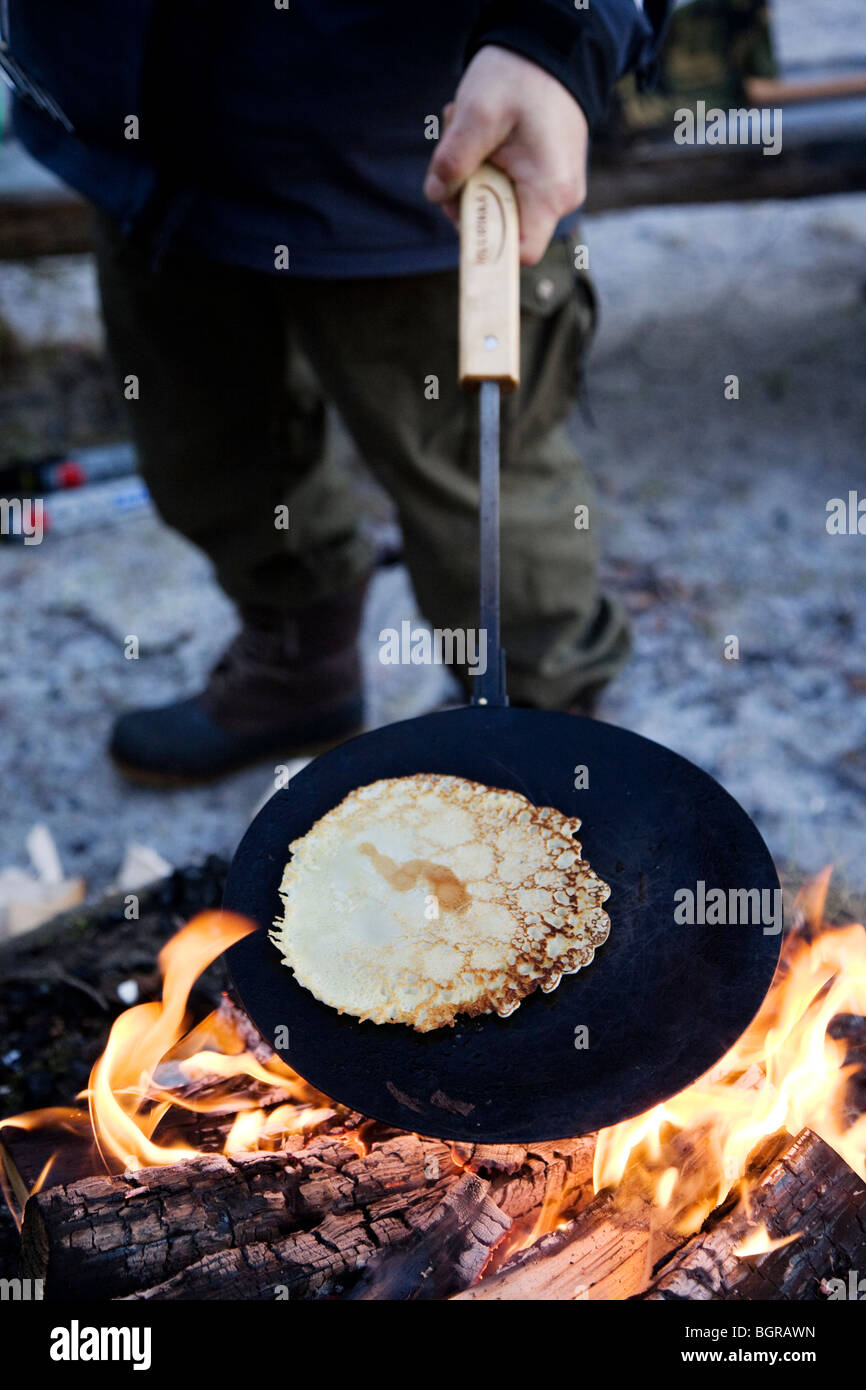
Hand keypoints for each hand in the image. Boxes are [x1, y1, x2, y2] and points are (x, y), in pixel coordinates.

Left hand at [423, 45, 588, 264]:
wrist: (548, 44)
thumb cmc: (519, 76)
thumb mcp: (477, 113)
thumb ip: (453, 160)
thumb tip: (437, 195)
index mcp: (549, 191)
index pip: (518, 254)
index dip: (485, 244)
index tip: (459, 210)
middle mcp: (559, 198)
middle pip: (502, 227)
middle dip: (469, 196)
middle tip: (456, 152)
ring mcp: (554, 188)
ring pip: (499, 204)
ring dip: (474, 175)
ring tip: (470, 131)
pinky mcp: (545, 176)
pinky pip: (507, 187)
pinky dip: (487, 165)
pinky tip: (484, 133)